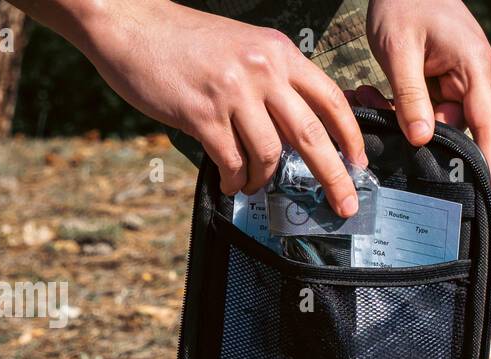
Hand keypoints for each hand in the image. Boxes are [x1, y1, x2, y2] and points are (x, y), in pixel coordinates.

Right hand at [22, 0, 367, 213]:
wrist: (131, 23)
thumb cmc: (185, 41)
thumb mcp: (244, 48)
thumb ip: (273, 82)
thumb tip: (298, 131)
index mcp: (278, 53)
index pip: (331, 99)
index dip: (351, 137)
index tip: (360, 163)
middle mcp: (262, 70)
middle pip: (312, 135)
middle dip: (335, 176)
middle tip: (345, 203)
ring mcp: (233, 92)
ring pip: (270, 154)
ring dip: (265, 179)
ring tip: (255, 185)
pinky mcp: (202, 114)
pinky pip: (232, 162)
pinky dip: (236, 180)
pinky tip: (232, 182)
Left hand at [365, 0, 490, 183]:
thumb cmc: (404, 2)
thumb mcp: (399, 50)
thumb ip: (410, 97)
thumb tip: (422, 140)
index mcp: (476, 68)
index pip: (486, 127)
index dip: (485, 163)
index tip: (484, 195)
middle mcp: (478, 77)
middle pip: (453, 125)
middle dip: (415, 130)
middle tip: (374, 114)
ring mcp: (465, 78)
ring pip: (437, 118)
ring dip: (403, 116)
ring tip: (369, 96)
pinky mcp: (450, 79)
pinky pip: (429, 105)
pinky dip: (403, 104)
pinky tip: (378, 93)